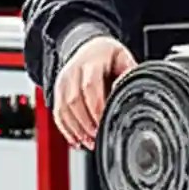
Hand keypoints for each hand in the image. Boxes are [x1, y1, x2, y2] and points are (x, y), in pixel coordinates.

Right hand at [53, 35, 135, 149]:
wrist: (88, 46)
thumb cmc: (107, 54)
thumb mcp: (123, 57)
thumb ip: (129, 72)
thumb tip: (131, 86)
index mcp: (91, 62)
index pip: (90, 86)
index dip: (96, 107)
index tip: (104, 121)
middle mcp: (73, 72)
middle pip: (74, 101)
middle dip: (85, 123)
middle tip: (97, 137)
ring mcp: (62, 82)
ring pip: (63, 109)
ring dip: (76, 129)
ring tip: (88, 142)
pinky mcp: (57, 92)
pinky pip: (57, 113)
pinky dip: (66, 129)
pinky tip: (75, 140)